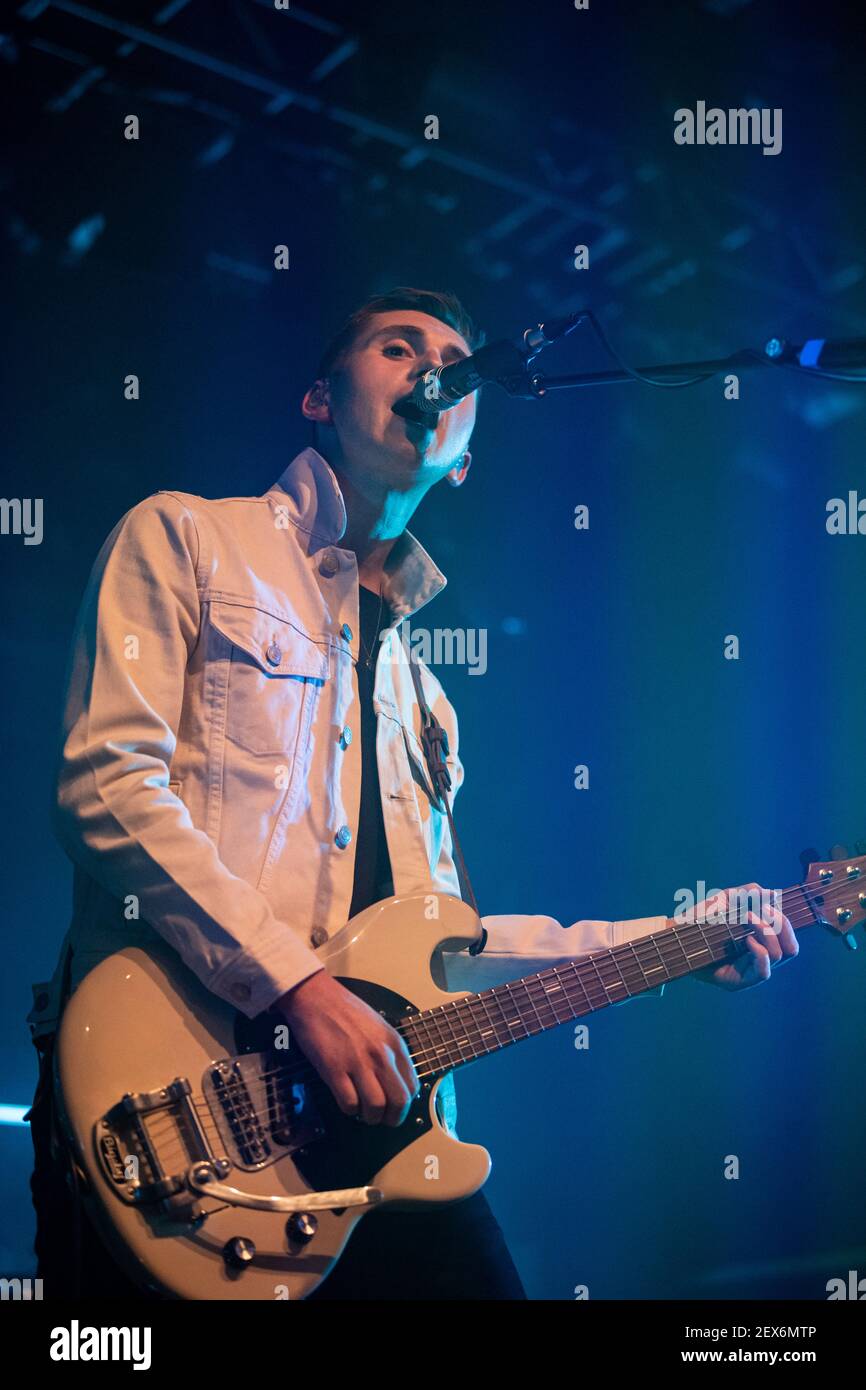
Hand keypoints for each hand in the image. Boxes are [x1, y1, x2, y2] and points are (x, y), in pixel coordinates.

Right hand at [276, 970, 419, 1125]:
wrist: (316, 996)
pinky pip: (349, 1103)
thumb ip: (389, 1052)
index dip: (405, 1104)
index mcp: (394, 1044)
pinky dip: (349, 1109)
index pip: (413, 1086)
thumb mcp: (379, 1027)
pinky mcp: (334, 1069)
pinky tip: (346, 1101)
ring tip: (362, 1113)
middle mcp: (380, 1054)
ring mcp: (358, 1062)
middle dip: (392, 1118)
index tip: (395, 1107)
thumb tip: (395, 1082)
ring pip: (376, 1107)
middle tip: (382, 1119)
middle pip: (399, 1101)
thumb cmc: (345, 1010)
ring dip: (370, 1117)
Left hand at [688, 882, 798, 990]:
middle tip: (763, 911)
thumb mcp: (726, 899)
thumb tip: (773, 893)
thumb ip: (749, 893)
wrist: (676, 933)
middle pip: (791, 949)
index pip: (789, 939)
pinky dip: (759, 952)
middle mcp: (758, 959)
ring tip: (748, 918)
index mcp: (760, 942)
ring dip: (767, 932)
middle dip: (781, 925)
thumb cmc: (701, 918)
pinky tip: (746, 939)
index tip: (769, 905)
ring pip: (779, 957)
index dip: (786, 922)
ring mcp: (749, 972)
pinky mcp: (738, 982)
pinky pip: (763, 973)